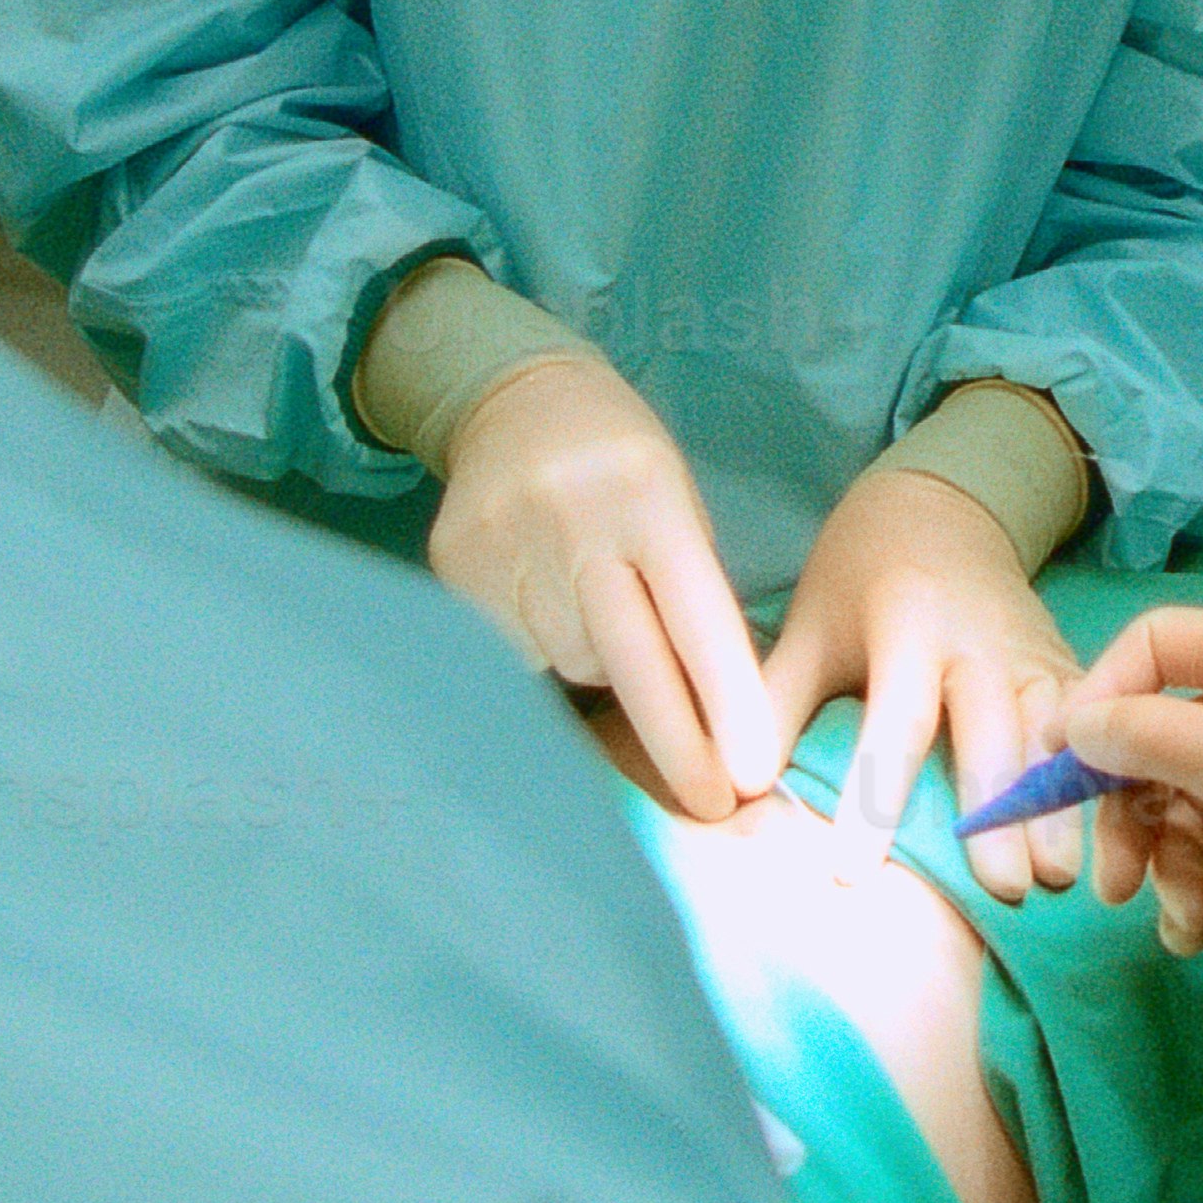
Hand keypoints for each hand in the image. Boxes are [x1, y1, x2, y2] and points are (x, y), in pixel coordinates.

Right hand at [429, 353, 780, 818]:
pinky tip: (547, 604)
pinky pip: (514, 654)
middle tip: (712, 804)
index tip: (750, 772)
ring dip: (599, 668)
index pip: (696, 616)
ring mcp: (504, 543)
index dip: (726, 700)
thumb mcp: (679, 503)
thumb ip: (693, 595)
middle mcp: (571, 518)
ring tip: (595, 608)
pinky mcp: (452, 566)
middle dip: (674, 743)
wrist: (516, 398)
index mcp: (647, 495)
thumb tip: (720, 720)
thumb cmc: (624, 468)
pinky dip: (543, 652)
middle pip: (628, 661)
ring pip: (571, 663)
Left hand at [759, 461, 1089, 895]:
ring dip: (1059, 806)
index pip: (896, 721)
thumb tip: (733, 787)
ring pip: (1054, 734)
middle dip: (1000, 812)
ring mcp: (1031, 651)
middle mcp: (979, 639)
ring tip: (1057, 877)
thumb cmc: (859, 578)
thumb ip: (773, 702)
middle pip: (993, 732)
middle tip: (1002, 890)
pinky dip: (1092, 777)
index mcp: (907, 624)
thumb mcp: (809, 626)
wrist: (941, 505)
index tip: (854, 875)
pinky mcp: (1066, 663)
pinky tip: (1099, 836)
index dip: (876, 799)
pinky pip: (1088, 724)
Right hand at [1060, 600, 1202, 976]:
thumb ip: (1153, 736)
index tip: (1062, 762)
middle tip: (1112, 881)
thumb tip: (1073, 726)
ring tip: (1181, 918)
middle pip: (1150, 735)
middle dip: (1124, 810)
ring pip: (1171, 803)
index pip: (1154, 645)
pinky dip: (1192, 888)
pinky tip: (1196, 931)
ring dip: (1161, 864)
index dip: (1102, 694)